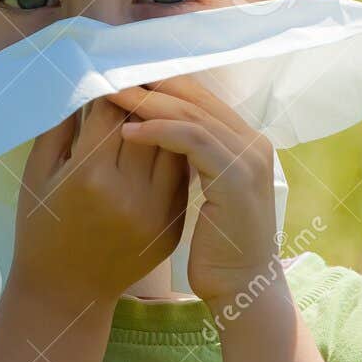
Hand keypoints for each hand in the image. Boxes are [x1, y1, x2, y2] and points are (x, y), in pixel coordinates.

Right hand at [9, 97, 189, 309]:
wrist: (65, 293)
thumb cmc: (41, 227)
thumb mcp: (37, 174)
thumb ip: (59, 124)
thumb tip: (79, 79)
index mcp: (89, 177)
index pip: (113, 111)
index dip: (111, 86)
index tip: (108, 72)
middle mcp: (129, 195)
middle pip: (149, 124)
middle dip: (141, 97)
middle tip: (137, 77)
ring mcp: (156, 214)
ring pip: (173, 147)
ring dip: (165, 121)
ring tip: (153, 103)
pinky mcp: (172, 226)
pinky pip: (180, 175)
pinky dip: (174, 152)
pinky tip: (164, 138)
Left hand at [105, 77, 280, 308]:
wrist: (243, 288)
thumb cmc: (217, 249)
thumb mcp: (203, 193)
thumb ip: (190, 161)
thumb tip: (153, 131)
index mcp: (244, 141)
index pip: (198, 97)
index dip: (159, 83)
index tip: (121, 75)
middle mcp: (251, 142)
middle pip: (195, 97)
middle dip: (149, 83)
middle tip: (109, 73)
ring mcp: (248, 158)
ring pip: (191, 113)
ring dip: (147, 102)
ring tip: (111, 94)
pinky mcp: (236, 177)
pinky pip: (192, 140)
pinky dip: (158, 131)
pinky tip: (127, 131)